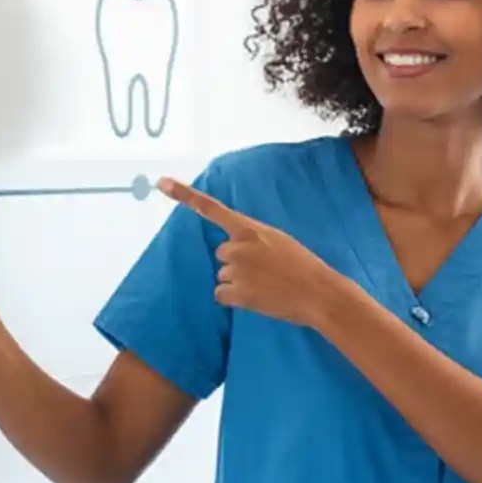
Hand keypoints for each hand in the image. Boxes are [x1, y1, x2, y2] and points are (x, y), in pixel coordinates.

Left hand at [156, 176, 354, 328]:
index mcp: (251, 229)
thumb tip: (236, 247)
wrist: (319, 294)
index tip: (161, 183)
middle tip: (264, 271)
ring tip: (266, 286)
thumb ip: (254, 239)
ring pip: (223, 276)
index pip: (212, 209)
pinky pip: (222, 295)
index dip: (184, 195)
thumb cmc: (304, 267)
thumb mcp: (279, 241)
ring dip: (238, 282)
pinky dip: (235, 299)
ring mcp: (237, 269)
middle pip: (221, 253)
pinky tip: (257, 298)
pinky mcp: (237, 292)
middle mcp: (239, 246)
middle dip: (236, 263)